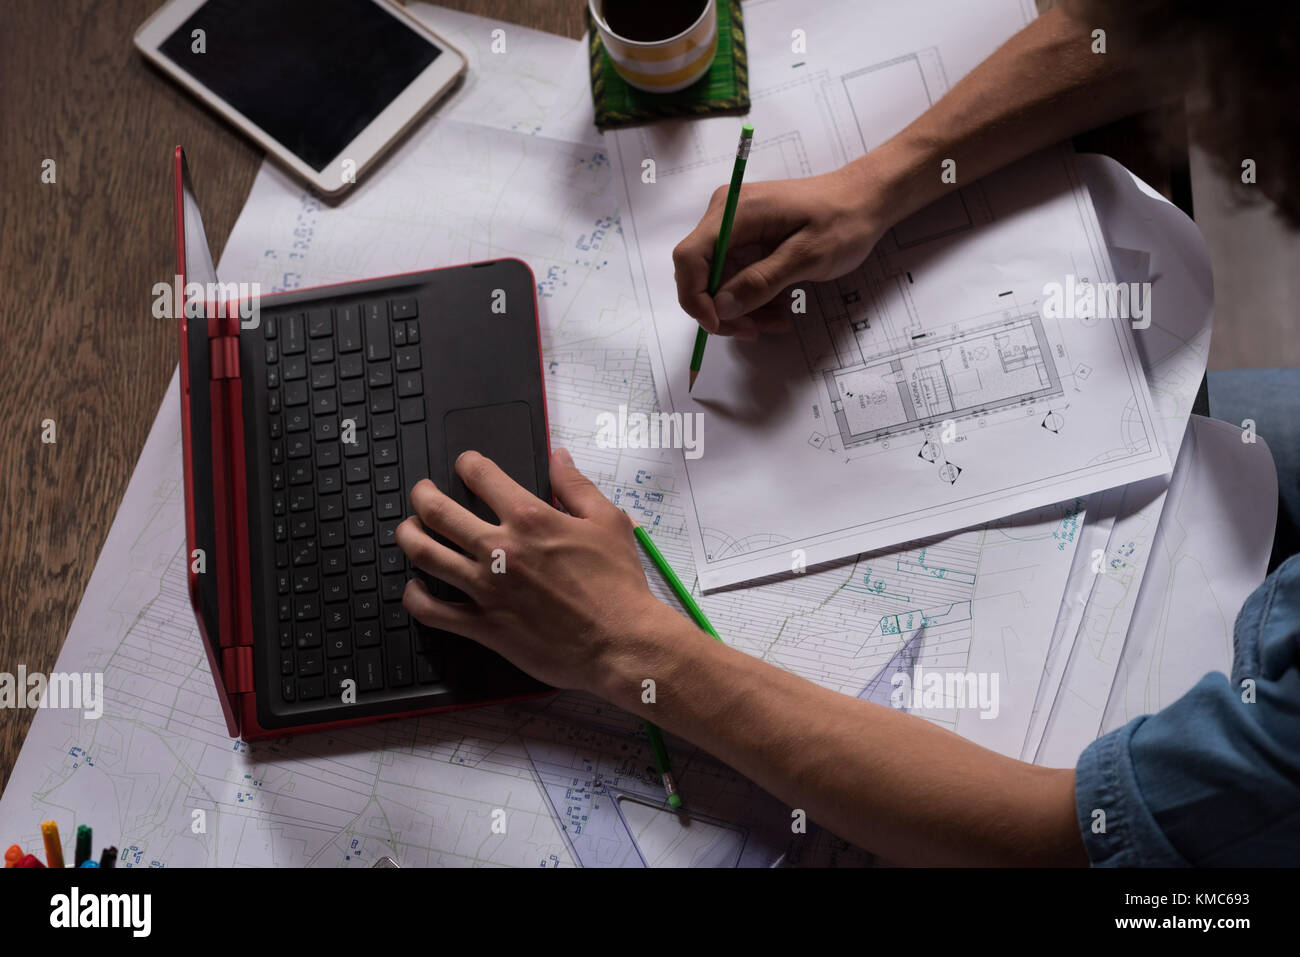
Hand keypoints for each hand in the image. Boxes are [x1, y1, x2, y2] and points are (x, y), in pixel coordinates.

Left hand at [394, 448, 674, 693]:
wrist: (620, 642)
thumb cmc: (619, 584)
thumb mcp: (608, 521)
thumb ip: (577, 486)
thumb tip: (559, 457)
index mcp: (530, 518)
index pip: (481, 475)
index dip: (467, 464)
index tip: (465, 465)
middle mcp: (501, 549)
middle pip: (438, 512)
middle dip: (423, 495)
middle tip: (422, 493)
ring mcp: (487, 589)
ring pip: (425, 555)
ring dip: (408, 536)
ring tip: (408, 530)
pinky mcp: (484, 626)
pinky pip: (432, 611)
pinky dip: (415, 596)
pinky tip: (415, 587)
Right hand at [672, 161, 887, 338]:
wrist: (864, 201)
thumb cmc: (843, 220)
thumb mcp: (807, 255)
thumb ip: (762, 281)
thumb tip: (722, 307)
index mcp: (736, 211)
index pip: (689, 256)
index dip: (695, 296)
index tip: (718, 324)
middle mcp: (725, 216)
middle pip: (700, 274)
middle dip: (723, 309)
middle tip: (756, 330)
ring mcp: (734, 228)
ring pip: (718, 282)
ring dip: (741, 308)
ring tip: (778, 320)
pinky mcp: (745, 240)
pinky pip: (735, 277)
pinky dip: (752, 298)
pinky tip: (778, 307)